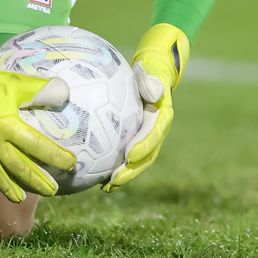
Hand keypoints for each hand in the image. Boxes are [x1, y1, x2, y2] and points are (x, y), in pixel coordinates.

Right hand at [0, 24, 75, 201]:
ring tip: (21, 199)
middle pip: (17, 167)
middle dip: (36, 181)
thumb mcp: (17, 83)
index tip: (70, 163)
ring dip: (9, 187)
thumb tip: (66, 94)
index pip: (36, 146)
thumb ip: (41, 89)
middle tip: (52, 191)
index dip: (55, 156)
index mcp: (7, 126)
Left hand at [103, 24, 189, 191]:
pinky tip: (96, 175)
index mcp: (161, 117)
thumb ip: (152, 81)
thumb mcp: (152, 72)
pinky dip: (113, 166)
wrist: (152, 74)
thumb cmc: (149, 71)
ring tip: (106, 186)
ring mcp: (146, 138)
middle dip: (132, 171)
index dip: (143, 147)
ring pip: (137, 161)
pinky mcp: (135, 139)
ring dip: (123, 175)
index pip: (153, 135)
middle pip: (146, 156)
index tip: (129, 157)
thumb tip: (153, 91)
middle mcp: (155, 131)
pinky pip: (125, 154)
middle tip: (115, 181)